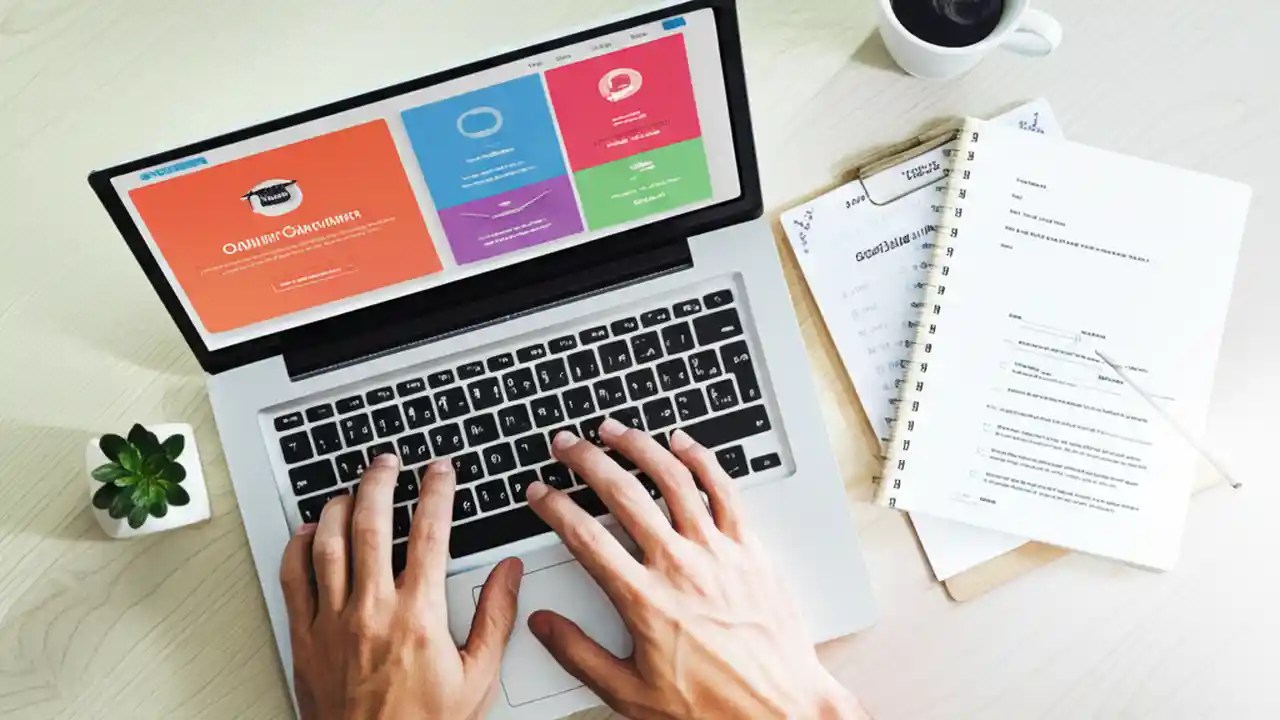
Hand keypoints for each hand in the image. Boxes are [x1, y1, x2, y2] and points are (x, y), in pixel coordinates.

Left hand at [279, 454, 522, 719]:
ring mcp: (331, 623)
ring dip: (338, 506)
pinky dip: (298, 548)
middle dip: (380, 482)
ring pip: (327, 544)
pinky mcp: (304, 640)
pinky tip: (309, 532)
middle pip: (369, 524)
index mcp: (418, 615)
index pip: (429, 532)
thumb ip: (495, 618)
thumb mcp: (478, 678)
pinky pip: (293, 580)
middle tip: (387, 462)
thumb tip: (509, 572)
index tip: (440, 472)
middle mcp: (371, 610)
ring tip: (350, 488)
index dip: (436, 492)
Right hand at [525, 420, 868, 719]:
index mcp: (643, 598)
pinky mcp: (749, 549)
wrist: (781, 711)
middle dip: (586, 461)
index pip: (584, 536)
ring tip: (614, 430)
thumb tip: (542, 623)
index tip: (539, 492)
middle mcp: (679, 565)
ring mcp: (717, 552)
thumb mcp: (629, 693)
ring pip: (672, 479)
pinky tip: (682, 442)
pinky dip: (700, 459)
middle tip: (566, 444)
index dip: (554, 506)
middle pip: (622, 493)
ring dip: (638, 447)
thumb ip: (578, 654)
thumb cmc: (711, 708)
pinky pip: (724, 490)